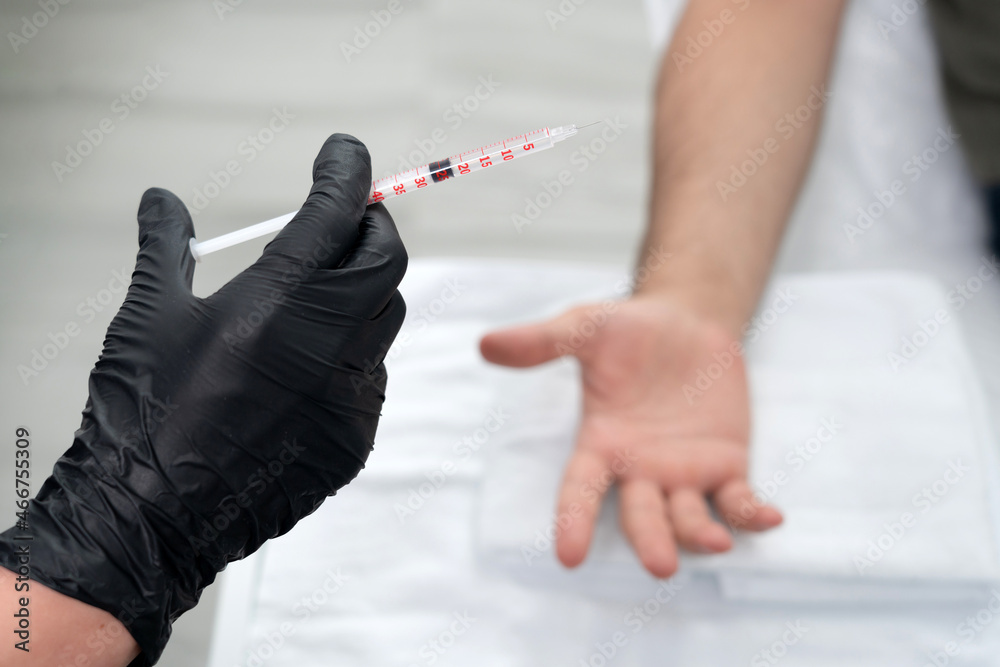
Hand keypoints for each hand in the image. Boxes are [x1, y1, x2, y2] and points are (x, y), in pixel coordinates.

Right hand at [0, 134, 406, 664]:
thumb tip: (163, 203)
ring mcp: (347, 395)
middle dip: (370, 229)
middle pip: (386, 259)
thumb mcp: (149, 315)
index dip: (347, 172)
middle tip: (343, 222)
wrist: (149, 517)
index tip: (344, 154)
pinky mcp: (354, 436)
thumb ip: (167, 248)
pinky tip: (305, 366)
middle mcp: (325, 345)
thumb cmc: (142, 415)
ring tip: (316, 295)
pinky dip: (351, 355)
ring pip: (385, 319)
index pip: (337, 212)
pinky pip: (371, 377)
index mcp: (275, 303)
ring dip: (362, 292)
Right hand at [481, 294, 781, 577]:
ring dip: (701, 534)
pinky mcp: (726, 464)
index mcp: (601, 443)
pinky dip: (751, 513)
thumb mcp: (584, 328)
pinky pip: (738, 499)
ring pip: (689, 516)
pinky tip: (769, 516)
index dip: (574, 522)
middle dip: (650, 541)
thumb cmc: (627, 330)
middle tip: (660, 564)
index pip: (581, 491)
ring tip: (715, 542)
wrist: (687, 321)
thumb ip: (542, 342)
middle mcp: (640, 468)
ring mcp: (684, 471)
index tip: (569, 555)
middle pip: (642, 516)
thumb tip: (486, 344)